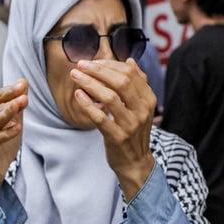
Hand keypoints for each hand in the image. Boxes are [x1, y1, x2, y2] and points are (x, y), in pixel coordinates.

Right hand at [0, 80, 26, 198]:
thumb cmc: (3, 142)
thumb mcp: (14, 120)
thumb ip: (18, 102)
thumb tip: (23, 81)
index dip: (10, 91)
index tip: (23, 85)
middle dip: (11, 101)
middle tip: (24, 97)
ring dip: (7, 113)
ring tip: (20, 106)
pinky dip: (6, 133)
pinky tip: (17, 128)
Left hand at [70, 58, 155, 198]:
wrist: (135, 162)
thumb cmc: (133, 131)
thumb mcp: (140, 107)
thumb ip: (137, 84)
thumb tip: (130, 61)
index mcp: (148, 99)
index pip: (130, 73)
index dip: (110, 64)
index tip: (92, 61)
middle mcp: (142, 110)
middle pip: (121, 82)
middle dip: (98, 70)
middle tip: (80, 65)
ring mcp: (130, 124)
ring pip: (109, 98)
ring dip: (89, 84)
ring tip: (75, 76)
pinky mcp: (116, 137)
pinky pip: (100, 118)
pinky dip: (87, 105)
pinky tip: (77, 95)